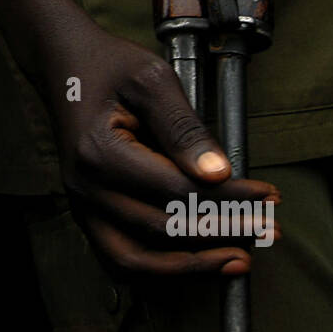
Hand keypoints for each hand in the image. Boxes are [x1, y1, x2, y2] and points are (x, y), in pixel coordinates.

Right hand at [40, 19, 279, 276]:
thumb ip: (184, 128)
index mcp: (99, 153)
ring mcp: (82, 204)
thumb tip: (218, 174)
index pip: (177, 191)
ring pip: (135, 259)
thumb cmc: (109, 65)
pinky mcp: (87, 211)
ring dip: (190, 266)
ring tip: (236, 260)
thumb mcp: (152, 80)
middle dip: (223, 232)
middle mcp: (85, 187)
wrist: (64, 63)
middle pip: (162, 228)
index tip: (268, 196)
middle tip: (269, 230)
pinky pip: (119, 256)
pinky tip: (196, 262)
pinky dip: (159, 267)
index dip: (229, 199)